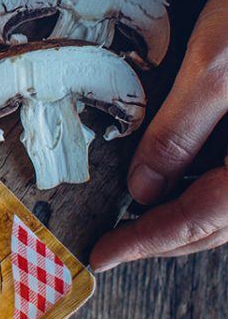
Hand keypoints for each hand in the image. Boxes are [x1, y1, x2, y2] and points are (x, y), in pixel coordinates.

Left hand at [91, 0, 227, 271]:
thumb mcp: (215, 64)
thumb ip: (177, 131)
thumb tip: (143, 188)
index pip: (198, 220)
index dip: (145, 241)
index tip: (103, 255)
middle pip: (221, 226)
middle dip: (165, 238)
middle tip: (116, 243)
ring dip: (191, 220)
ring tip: (142, 220)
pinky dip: (215, 196)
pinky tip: (187, 183)